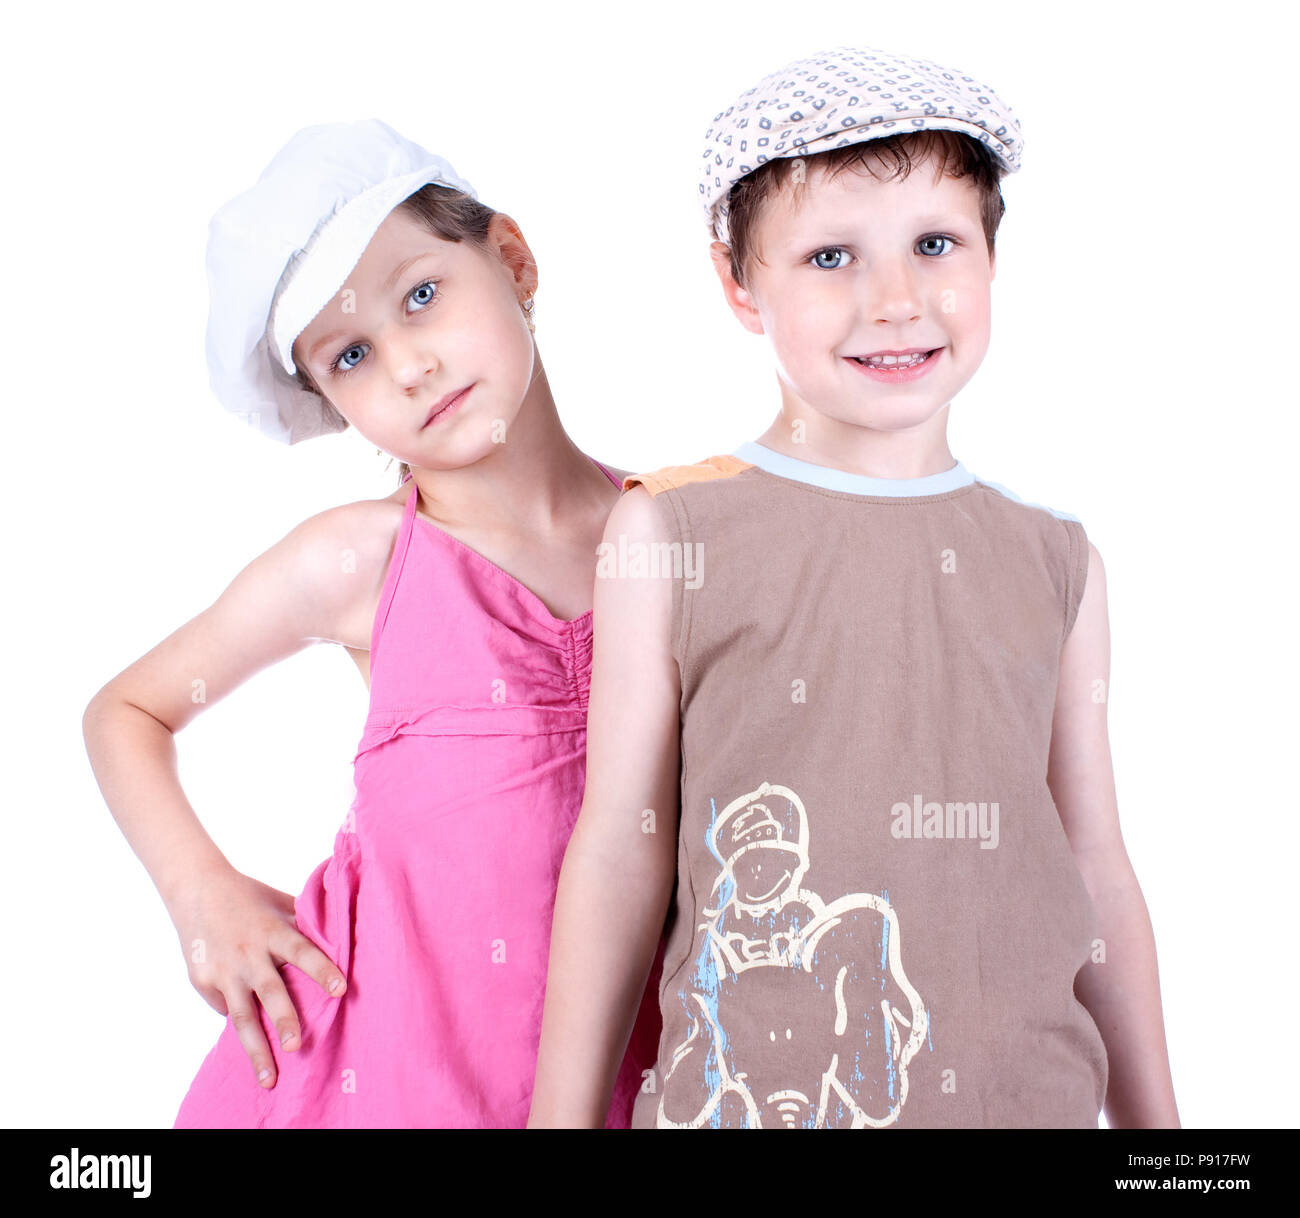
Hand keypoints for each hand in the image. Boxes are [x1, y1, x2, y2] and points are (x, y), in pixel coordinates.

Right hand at [168, 864, 346, 1088]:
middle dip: (284, 1020)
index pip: (302, 951)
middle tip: (297, 1046)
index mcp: (272, 931)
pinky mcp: (202, 981)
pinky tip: (248, 1032)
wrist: (196, 889)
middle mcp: (248, 953)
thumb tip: (343, 939)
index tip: (341, 990)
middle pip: (269, 992)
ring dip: (256, 1050)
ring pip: (241, 1016)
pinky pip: (225, 1007)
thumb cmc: (249, 897)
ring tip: (271, 1079)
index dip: (322, 970)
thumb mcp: (280, 903)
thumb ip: (305, 923)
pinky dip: (238, 1017)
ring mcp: (222, 970)